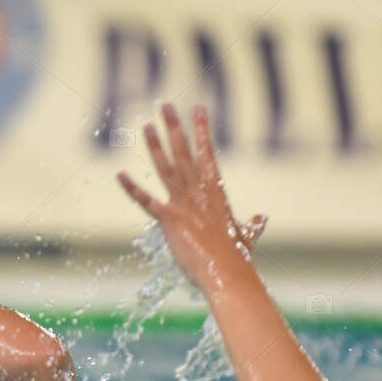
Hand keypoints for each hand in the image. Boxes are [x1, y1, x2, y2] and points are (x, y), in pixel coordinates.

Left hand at [117, 103, 264, 293]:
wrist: (229, 275)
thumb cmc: (237, 258)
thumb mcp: (246, 236)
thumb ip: (252, 224)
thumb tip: (262, 218)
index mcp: (216, 193)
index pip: (208, 154)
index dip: (202, 131)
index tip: (198, 109)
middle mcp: (200, 193)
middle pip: (185, 153)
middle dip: (175, 128)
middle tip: (165, 105)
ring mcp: (185, 205)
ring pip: (167, 169)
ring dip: (155, 146)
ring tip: (146, 126)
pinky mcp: (170, 220)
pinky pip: (147, 201)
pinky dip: (132, 189)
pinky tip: (119, 175)